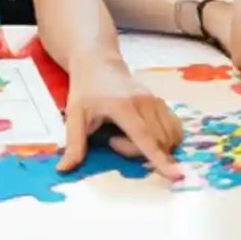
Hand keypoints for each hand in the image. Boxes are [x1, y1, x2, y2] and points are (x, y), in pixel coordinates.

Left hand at [56, 53, 183, 179]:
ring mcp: (156, 101)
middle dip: (136, 151)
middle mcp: (145, 102)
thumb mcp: (74, 115)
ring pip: (168, 137)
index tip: (176, 175)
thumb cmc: (85, 90)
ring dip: (153, 147)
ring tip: (127, 135)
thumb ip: (74, 143)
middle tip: (113, 139)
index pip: (144, 137)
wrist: (99, 63)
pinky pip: (175, 128)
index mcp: (123, 106)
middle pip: (156, 141)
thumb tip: (64, 169)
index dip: (159, 158)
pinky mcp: (163, 103)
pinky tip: (147, 135)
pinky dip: (166, 140)